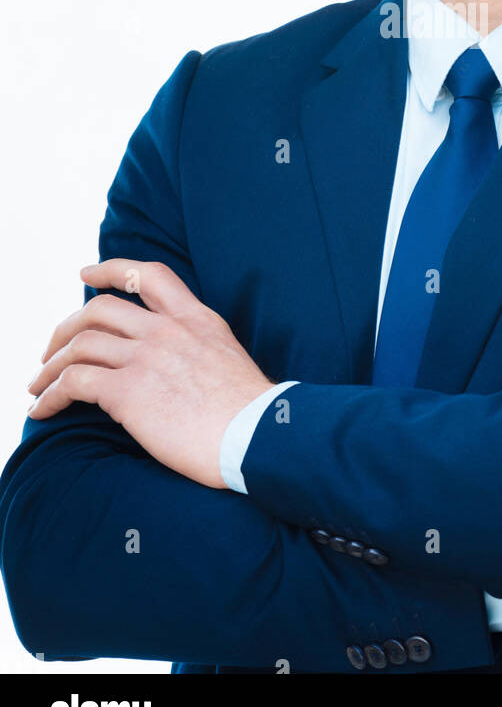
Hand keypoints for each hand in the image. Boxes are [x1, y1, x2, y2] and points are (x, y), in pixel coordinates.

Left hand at [25, 259, 276, 487]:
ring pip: (80, 344)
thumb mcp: (228, 360)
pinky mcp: (129, 392)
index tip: (86, 274)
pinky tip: (41, 411)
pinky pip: (73, 383)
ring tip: (38, 387)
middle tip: (51, 351)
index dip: (111, 269)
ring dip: (50, 367)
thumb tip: (176, 367)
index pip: (148, 275)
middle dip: (66, 328)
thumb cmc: (252, 414)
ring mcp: (147, 357)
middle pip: (99, 309)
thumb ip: (197, 350)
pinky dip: (50, 395)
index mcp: (196, 319)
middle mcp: (168, 330)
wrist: (259, 436)